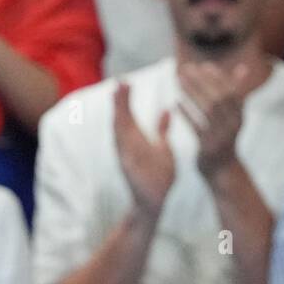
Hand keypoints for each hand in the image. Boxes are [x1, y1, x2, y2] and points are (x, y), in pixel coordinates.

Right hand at [112, 82, 174, 216]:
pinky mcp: (131, 174)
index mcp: (134, 141)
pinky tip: (122, 135)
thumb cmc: (157, 174)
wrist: (153, 203)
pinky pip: (126, 158)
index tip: (123, 80)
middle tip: (118, 83)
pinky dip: (124, 146)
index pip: (128, 116)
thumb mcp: (162, 147)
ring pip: (120, 137)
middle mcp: (128, 148)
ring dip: (119, 120)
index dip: (124, 99)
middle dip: (119, 104)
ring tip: (117, 103)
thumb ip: (162, 130)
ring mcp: (127, 161)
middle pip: (120, 122)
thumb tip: (167, 109)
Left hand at [178, 62, 247, 177]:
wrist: (223, 170)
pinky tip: (176, 103)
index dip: (219, 78)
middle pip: (219, 99)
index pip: (231, 92)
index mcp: (240, 115)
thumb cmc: (226, 136)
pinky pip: (197, 128)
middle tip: (185, 68)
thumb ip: (236, 92)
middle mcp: (234, 125)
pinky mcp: (209, 147)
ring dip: (192, 93)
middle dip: (202, 82)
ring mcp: (222, 137)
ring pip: (208, 110)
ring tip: (179, 80)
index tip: (204, 65)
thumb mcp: (234, 115)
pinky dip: (187, 114)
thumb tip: (243, 67)